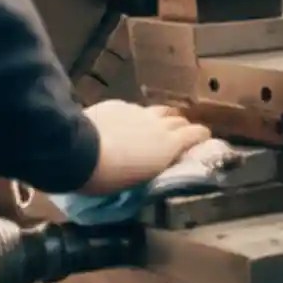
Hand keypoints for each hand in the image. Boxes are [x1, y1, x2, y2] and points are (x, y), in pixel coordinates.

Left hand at [79, 101, 209, 194]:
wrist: (79, 152)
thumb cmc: (112, 176)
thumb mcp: (142, 178)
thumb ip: (156, 163)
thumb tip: (159, 160)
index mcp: (170, 144)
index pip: (197, 133)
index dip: (201, 135)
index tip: (203, 139)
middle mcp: (159, 123)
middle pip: (179, 118)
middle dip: (182, 126)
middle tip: (179, 135)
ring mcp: (137, 111)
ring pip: (158, 110)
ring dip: (162, 118)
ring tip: (157, 126)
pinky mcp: (117, 105)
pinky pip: (134, 109)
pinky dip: (136, 117)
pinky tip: (127, 124)